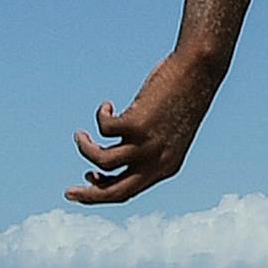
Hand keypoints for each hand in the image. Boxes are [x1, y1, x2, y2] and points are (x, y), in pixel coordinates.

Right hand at [67, 47, 219, 205]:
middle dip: (89, 195)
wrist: (198, 73)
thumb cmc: (183, 98)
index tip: (90, 178)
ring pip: (102, 160)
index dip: (104, 191)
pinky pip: (104, 129)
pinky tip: (108, 105)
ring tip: (80, 135)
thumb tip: (115, 146)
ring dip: (85, 148)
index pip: (129, 192)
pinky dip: (101, 116)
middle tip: (68, 193)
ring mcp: (147, 144)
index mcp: (166, 168)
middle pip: (115, 191)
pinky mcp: (137, 124)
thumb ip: (146, 145)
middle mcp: (156, 161)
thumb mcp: (167, 130)